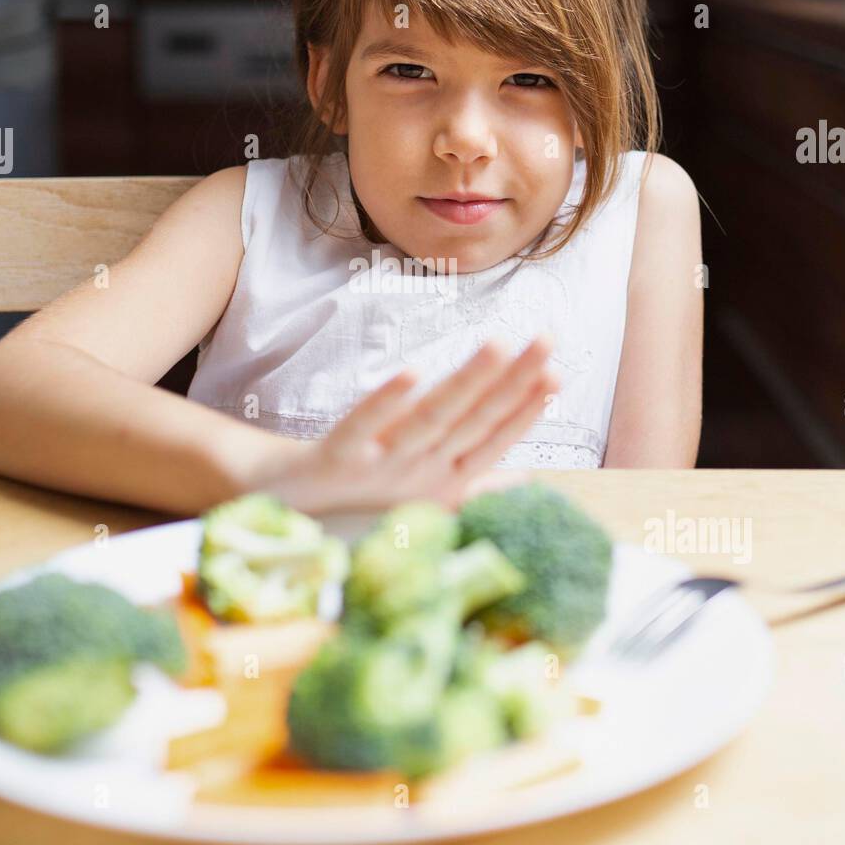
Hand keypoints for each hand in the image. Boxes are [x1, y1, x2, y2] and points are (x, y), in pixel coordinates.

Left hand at [252, 336, 558, 514]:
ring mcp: (382, 468)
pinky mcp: (340, 457)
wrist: (286, 504)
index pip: (495, 440)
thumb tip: (528, 478)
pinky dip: (390, 401)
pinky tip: (415, 370)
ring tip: (498, 345)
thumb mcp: (427, 490)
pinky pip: (367, 425)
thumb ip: (477, 483)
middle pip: (473, 422)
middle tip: (547, 341)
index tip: (559, 374)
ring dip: (468, 383)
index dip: (528, 409)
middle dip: (514, 381)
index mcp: (443, 481)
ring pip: (433, 419)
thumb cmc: (361, 492)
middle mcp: (419, 476)